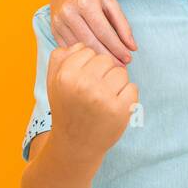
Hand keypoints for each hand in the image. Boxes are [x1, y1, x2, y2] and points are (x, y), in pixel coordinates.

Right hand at [46, 42, 138, 159]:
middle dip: (104, 73)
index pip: (89, 51)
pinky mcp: (121, 110)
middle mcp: (84, 85)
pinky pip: (133, 88)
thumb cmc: (67, 109)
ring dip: (117, 84)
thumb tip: (81, 43)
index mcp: (66, 75)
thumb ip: (61, 57)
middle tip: (94, 92)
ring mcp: (104, 98)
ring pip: (122, 72)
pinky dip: (127, 97)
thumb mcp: (54, 82)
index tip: (84, 80)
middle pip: (107, 60)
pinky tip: (114, 108)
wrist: (76, 145)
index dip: (88, 65)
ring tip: (104, 100)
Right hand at [50, 0, 137, 65]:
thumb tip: (132, 47)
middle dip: (108, 58)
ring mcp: (58, 21)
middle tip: (121, 68)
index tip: (129, 59)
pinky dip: (82, 56)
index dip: (117, 48)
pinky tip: (93, 62)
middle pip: (91, 42)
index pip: (104, 33)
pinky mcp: (53, 28)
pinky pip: (69, 47)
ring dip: (96, 60)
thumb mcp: (110, 1)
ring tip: (110, 67)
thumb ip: (122, 24)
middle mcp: (70, 12)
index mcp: (86, 3)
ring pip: (80, 47)